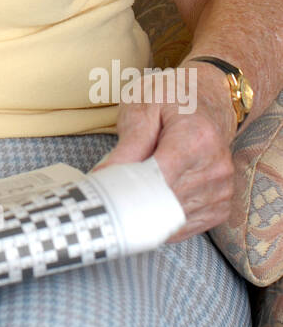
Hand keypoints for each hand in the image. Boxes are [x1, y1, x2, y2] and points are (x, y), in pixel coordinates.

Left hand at [92, 63, 237, 243]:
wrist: (212, 100)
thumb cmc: (175, 98)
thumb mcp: (144, 106)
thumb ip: (128, 145)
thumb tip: (104, 178)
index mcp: (196, 139)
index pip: (157, 180)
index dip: (126, 189)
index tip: (103, 190)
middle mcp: (216, 168)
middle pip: (163, 202)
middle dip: (132, 201)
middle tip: (110, 192)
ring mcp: (222, 191)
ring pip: (172, 219)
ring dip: (148, 212)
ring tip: (133, 191)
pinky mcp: (221, 207)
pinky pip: (184, 227)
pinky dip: (164, 220)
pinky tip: (153, 201)